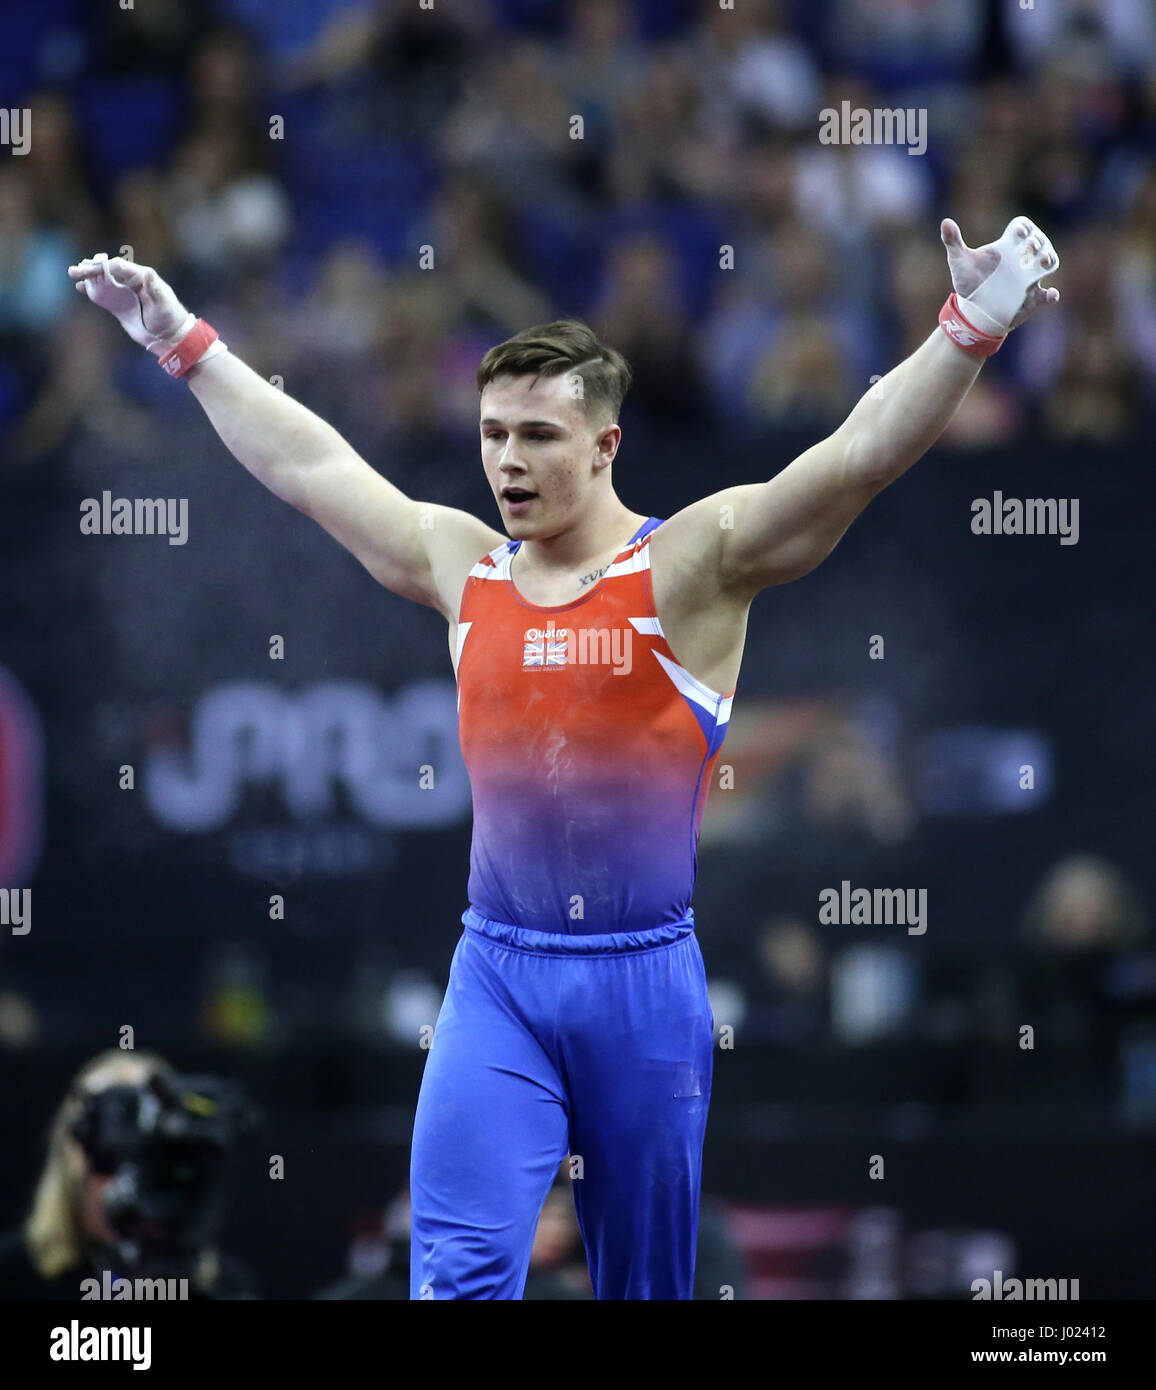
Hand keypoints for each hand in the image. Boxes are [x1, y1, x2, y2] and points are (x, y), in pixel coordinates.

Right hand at [67, 254, 192, 352]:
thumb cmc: (170, 318)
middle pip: (108, 271)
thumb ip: (155, 288)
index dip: (103, 266)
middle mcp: (132, 281)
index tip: (90, 269)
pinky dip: (93, 290)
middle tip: (75, 270)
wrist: (170, 336)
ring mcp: (125, 293)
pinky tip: (81, 288)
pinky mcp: (121, 305)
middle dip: (91, 269)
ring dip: (89, 277)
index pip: (118, 267)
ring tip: (74, 275)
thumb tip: (147, 272)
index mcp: (142, 277)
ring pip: (104, 281)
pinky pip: (104, 294)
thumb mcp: (163, 303)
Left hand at [940, 216, 1059, 332]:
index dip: (1024, 228)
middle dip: (1038, 243)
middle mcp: (1022, 260)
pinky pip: (1046, 296)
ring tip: (1044, 261)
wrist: (971, 309)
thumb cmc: (968, 281)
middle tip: (1031, 247)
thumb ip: (953, 241)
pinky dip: (1051, 296)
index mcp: (1008, 247)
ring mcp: (1029, 279)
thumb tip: (945, 222)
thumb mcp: (959, 261)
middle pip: (1039, 245)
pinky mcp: (1032, 299)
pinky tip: (1051, 295)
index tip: (1018, 232)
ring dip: (1049, 260)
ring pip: (1048, 265)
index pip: (1024, 231)